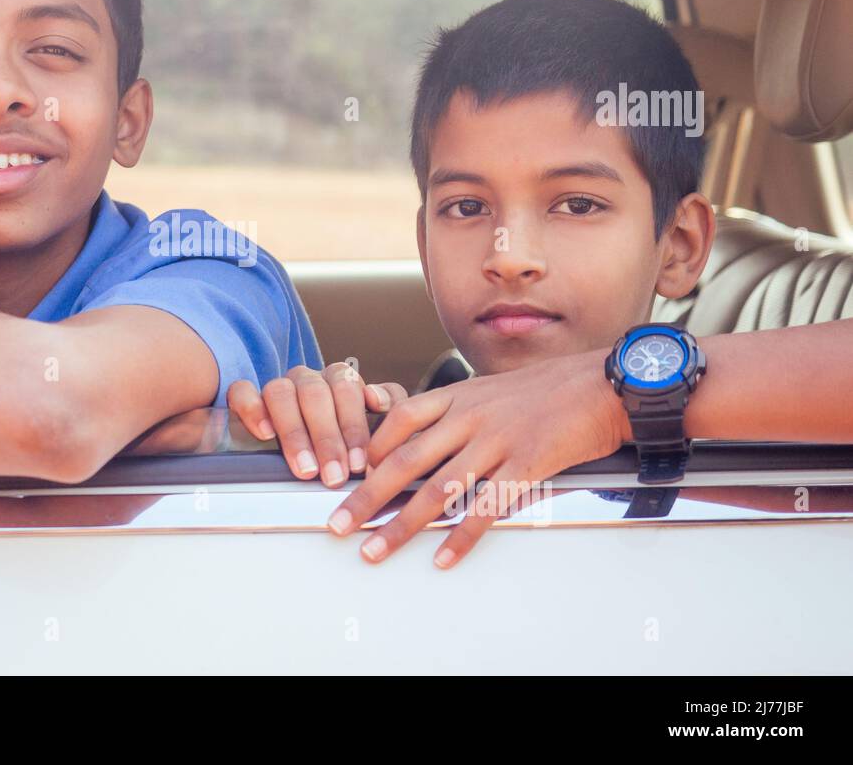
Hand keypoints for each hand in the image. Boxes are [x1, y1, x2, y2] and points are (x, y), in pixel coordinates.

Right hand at [227, 363, 409, 486]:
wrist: (297, 448)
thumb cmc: (348, 442)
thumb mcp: (377, 426)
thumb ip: (389, 407)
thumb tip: (377, 399)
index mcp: (339, 380)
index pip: (348, 388)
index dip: (354, 426)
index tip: (359, 464)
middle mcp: (308, 379)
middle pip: (315, 393)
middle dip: (327, 438)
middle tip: (334, 476)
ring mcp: (278, 386)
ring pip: (280, 392)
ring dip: (295, 433)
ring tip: (306, 469)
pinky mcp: (245, 398)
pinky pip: (242, 391)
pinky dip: (252, 409)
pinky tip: (265, 434)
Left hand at [327, 348, 630, 566]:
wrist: (604, 384)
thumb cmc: (549, 390)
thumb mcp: (491, 389)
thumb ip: (458, 411)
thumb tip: (425, 437)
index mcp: (459, 395)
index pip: (399, 420)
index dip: (370, 449)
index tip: (348, 476)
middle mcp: (470, 417)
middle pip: (405, 461)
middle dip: (367, 496)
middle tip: (338, 524)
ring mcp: (498, 441)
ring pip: (438, 489)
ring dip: (402, 525)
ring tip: (375, 550)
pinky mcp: (528, 464)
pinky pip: (487, 507)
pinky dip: (461, 536)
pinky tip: (443, 558)